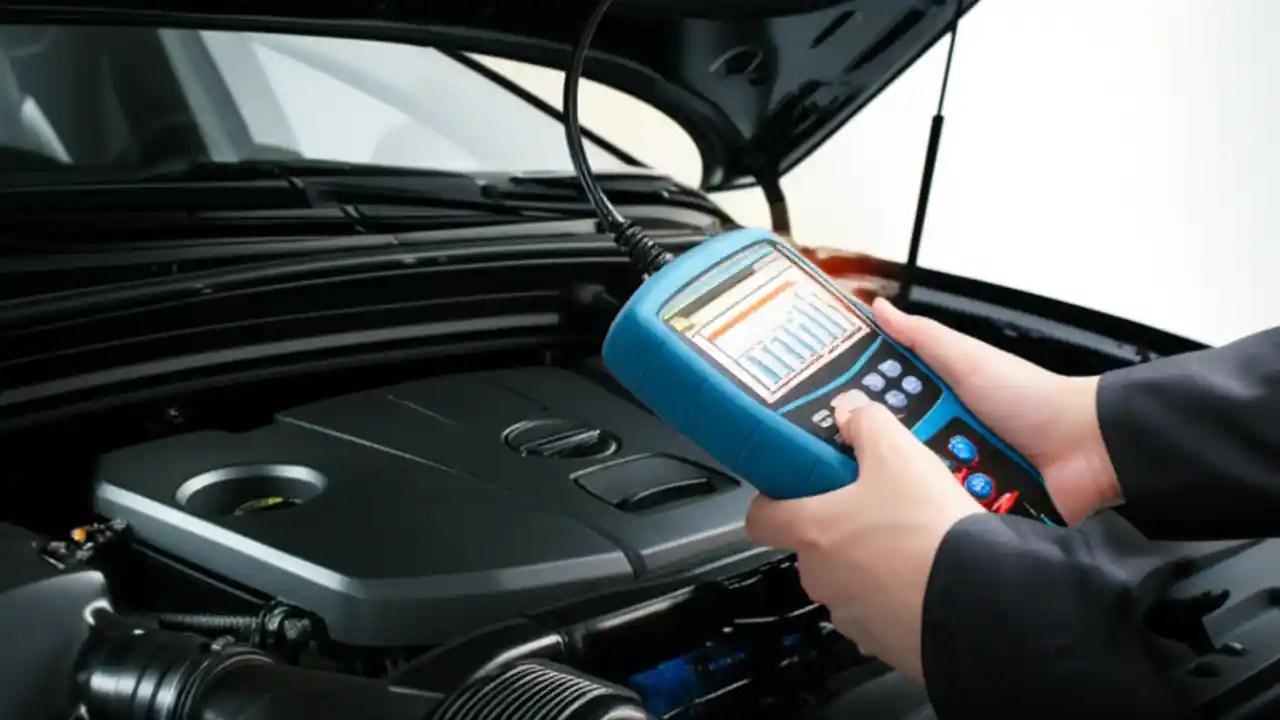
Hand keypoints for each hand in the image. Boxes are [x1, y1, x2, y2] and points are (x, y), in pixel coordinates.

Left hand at [747, 391, 982, 681]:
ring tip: (914, 542)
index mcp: (810, 531)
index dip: (775, 500)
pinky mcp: (882, 644)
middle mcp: (819, 576)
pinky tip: (929, 577)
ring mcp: (849, 614)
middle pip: (813, 545)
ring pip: (849, 579)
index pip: (761, 518)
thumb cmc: (926, 525)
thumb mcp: (899, 454)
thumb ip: (867, 424)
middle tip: (880, 507)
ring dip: (871, 563)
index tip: (801, 488)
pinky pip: (880, 611)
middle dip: (841, 527)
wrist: (979, 600)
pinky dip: (897, 596)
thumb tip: (849, 410)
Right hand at [871, 297, 1120, 523]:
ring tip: (936, 472)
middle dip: (894, 449)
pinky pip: (948, 511)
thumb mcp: (968, 360)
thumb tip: (880, 308)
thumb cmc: (1032, 398)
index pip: (884, 406)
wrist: (1086, 448)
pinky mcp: (974, 506)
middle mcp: (942, 438)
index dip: (860, 408)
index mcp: (937, 401)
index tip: (836, 411)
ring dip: (927, 480)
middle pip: (895, 449)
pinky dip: (950, 508)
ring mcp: (958, 474)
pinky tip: (948, 504)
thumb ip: (922, 337)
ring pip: (919, 484)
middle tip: (898, 444)